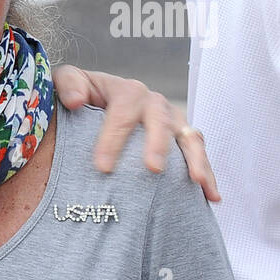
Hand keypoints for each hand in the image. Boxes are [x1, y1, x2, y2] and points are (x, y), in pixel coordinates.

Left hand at [53, 65, 220, 202]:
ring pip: (189, 138)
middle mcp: (155, 104)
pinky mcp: (182, 140)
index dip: (113, 138)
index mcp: (127, 91)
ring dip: (196, 159)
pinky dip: (207, 174)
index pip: (122, 113)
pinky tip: (212, 197)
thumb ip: (68, 84)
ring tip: (197, 182)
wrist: (95, 100)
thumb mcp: (67, 81)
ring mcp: (173, 122)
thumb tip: (75, 101)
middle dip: (158, 145)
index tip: (103, 167)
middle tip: (152, 169)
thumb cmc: (78, 94)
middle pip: (161, 122)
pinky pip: (198, 155)